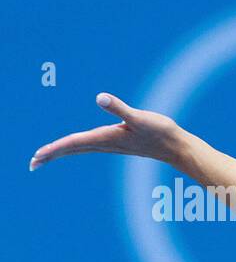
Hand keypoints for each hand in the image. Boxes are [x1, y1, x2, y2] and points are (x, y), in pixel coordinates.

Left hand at [30, 93, 185, 170]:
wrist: (177, 148)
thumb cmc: (161, 132)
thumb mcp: (140, 117)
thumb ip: (119, 108)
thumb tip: (100, 97)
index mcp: (106, 138)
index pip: (73, 143)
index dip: (54, 148)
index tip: (36, 156)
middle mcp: (105, 143)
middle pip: (72, 149)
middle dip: (52, 155)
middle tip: (32, 164)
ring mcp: (111, 145)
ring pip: (79, 149)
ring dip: (61, 152)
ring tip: (45, 157)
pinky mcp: (116, 143)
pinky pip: (88, 146)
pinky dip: (75, 147)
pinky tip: (74, 146)